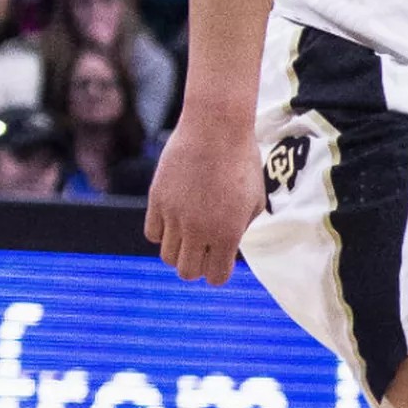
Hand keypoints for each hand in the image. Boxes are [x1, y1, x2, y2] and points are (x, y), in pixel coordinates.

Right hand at [146, 115, 266, 283]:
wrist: (216, 130)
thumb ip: (240, 228)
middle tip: (205, 250)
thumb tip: (227, 246)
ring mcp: (174, 217)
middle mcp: (198, 231)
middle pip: (187, 272)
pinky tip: (175, 221)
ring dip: (179, 251)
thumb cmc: (242, 163)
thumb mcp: (254, 200)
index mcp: (228, 234)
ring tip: (191, 234)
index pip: (216, 276)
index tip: (222, 259)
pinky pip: (153, 233)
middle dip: (197, 266)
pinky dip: (163, 233)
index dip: (219, 272)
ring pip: (167, 256)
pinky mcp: (157, 201)